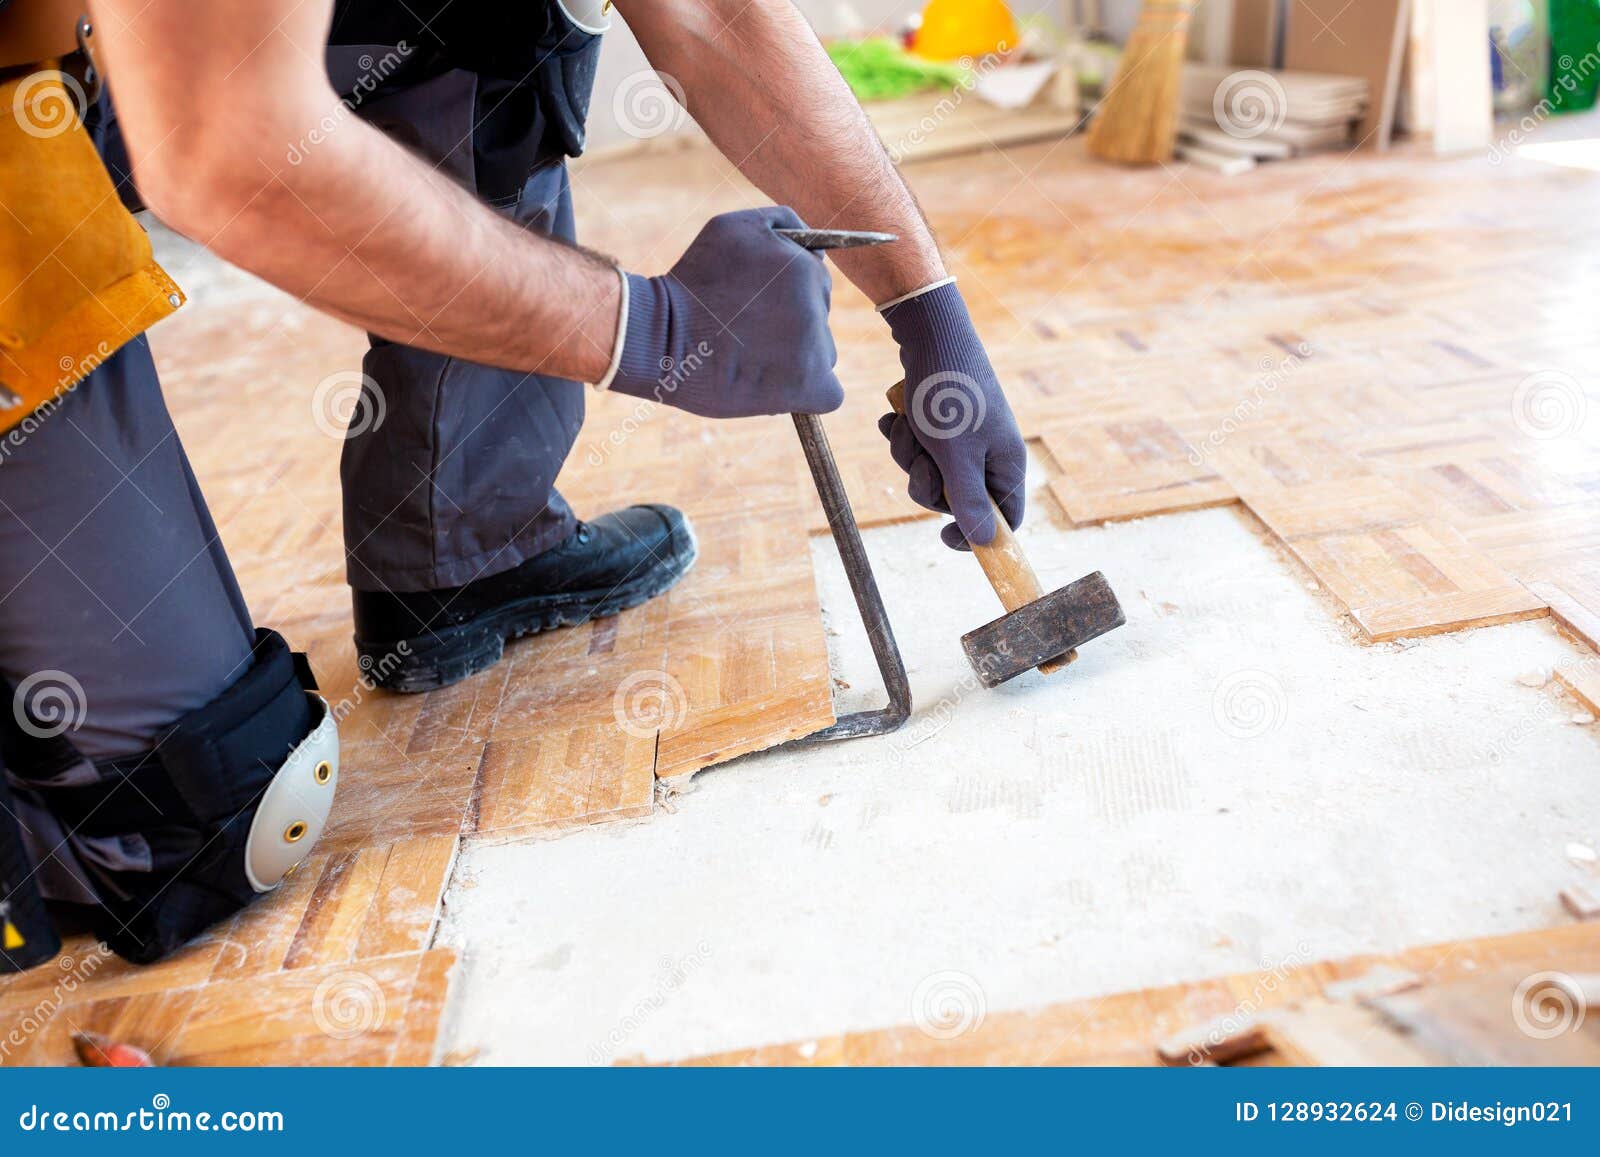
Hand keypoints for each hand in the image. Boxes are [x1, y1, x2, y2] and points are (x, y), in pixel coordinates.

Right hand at [611, 207, 843, 417]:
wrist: (661, 338)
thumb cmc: (692, 283)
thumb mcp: (732, 227)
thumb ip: (782, 223)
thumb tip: (819, 245)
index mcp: (804, 269)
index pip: (815, 281)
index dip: (783, 293)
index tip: (753, 305)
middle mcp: (815, 306)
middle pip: (819, 316)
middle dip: (791, 321)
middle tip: (747, 330)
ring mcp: (815, 348)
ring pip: (822, 352)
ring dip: (798, 356)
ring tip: (753, 357)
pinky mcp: (809, 386)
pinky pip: (829, 394)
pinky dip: (809, 393)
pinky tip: (778, 387)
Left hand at [877, 282, 1025, 549]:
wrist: (930, 332)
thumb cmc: (948, 394)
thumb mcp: (955, 455)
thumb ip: (968, 500)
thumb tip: (985, 542)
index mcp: (1006, 464)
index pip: (1005, 518)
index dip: (976, 534)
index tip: (942, 536)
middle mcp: (990, 451)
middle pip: (955, 498)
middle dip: (926, 480)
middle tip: (922, 455)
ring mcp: (965, 435)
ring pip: (929, 472)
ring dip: (909, 453)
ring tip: (908, 424)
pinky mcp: (941, 420)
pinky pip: (918, 447)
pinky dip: (904, 434)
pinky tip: (896, 417)